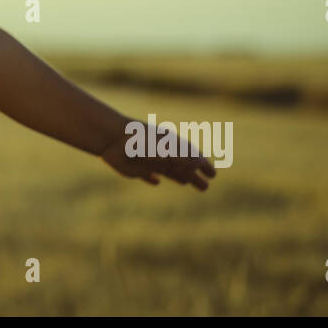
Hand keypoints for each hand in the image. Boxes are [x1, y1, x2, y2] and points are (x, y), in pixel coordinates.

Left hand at [99, 119, 216, 190]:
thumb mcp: (166, 149)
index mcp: (171, 146)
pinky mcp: (134, 169)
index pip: (191, 157)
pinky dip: (151, 178)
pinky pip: (146, 175)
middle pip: (182, 167)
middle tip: (205, 187)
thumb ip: (184, 156)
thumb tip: (201, 162)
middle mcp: (162, 154)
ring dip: (179, 177)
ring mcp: (149, 162)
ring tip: (188, 183)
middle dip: (194, 176)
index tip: (213, 174)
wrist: (114, 139)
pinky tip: (156, 182)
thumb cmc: (143, 142)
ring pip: (167, 171)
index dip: (203, 166)